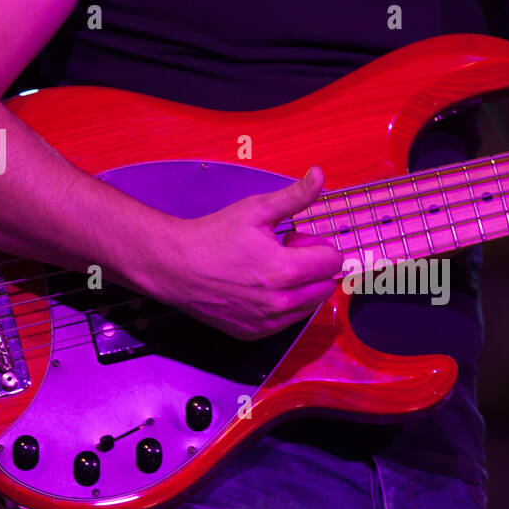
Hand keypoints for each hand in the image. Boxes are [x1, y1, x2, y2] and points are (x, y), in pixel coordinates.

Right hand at [147, 166, 342, 339]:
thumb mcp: (256, 209)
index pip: (333, 261)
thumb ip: (295, 196)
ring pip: (310, 304)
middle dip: (312, 267)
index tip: (292, 239)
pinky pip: (289, 320)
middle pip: (326, 285)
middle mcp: (281, 302)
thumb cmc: (214, 236)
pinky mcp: (256, 333)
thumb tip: (319, 175)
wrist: (176, 267)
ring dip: (300, 287)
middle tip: (281, 252)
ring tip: (269, 270)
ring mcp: (269, 322)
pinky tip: (259, 287)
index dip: (316, 245)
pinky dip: (284, 304)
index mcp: (286, 271)